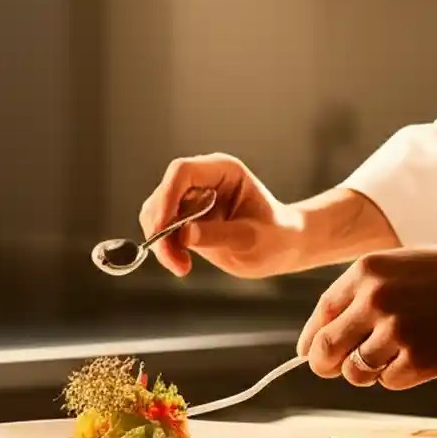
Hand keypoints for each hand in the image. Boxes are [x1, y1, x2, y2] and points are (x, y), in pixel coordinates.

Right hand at [138, 154, 303, 277]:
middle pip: (164, 193)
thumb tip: (184, 235)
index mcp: (223, 170)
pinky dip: (164, 247)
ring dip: (160, 241)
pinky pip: (161, 229)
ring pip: (156, 212)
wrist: (280, 247)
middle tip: (173, 259)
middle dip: (160, 226)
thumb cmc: (275, 237)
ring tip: (180, 266)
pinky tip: (181, 264)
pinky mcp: (183, 217)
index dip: (167, 196)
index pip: (182, 172)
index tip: (163, 228)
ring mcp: (191, 197)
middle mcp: (202, 179)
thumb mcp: (252, 239)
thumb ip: (219, 235)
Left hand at [296, 247, 436, 389]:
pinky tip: (423, 359)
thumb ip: (364, 293)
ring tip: (394, 359)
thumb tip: (324, 332)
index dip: (310, 338)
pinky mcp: (421, 358)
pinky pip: (390, 382)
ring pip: (356, 371)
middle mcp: (374, 299)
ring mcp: (397, 330)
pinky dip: (400, 378)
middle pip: (326, 348)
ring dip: (367, 374)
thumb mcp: (403, 267)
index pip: (321, 313)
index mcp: (366, 271)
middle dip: (326, 365)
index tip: (306, 354)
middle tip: (334, 370)